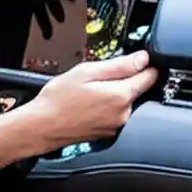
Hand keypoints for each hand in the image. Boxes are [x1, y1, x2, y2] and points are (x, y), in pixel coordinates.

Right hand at [21, 50, 158, 151]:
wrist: (42, 127)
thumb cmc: (58, 99)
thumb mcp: (86, 71)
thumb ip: (119, 65)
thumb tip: (142, 58)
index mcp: (121, 96)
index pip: (150, 76)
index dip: (145, 64)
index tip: (136, 59)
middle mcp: (124, 114)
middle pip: (138, 89)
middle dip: (126, 79)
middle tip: (101, 75)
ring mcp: (117, 125)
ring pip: (126, 101)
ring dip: (116, 93)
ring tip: (91, 91)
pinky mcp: (109, 133)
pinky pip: (116, 113)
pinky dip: (108, 106)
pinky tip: (89, 104)